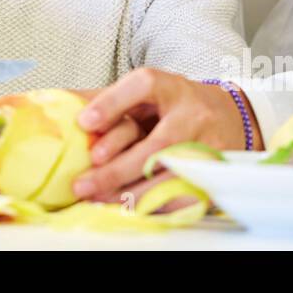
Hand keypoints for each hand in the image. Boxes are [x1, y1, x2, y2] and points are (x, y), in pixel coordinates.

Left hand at [70, 68, 261, 202]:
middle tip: (82, 183)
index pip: (143, 85)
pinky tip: (128, 207)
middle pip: (156, 144)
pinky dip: (154, 204)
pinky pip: (183, 193)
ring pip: (169, 174)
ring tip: (96, 199)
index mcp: (171, 87)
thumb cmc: (174, 105)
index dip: (112, 102)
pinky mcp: (215, 172)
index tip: (84, 123)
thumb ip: (108, 99)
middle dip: (116, 169)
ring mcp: (208, 144)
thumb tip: (60, 104)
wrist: (231, 117)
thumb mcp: (146, 94)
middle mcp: (193, 113)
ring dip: (130, 192)